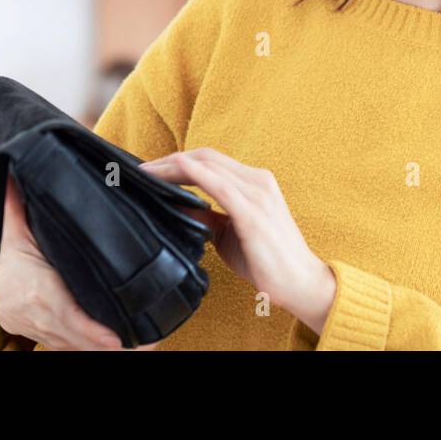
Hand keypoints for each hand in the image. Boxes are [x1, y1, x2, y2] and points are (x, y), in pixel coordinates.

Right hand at [0, 174, 157, 350]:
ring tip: (144, 347)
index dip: (87, 328)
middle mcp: (36, 316)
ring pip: (75, 347)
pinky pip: (74, 349)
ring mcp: (43, 332)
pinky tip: (126, 348)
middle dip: (106, 343)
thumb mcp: (14, 231)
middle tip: (145, 345)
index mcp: (31, 289)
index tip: (113, 338)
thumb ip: (18, 204)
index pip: (61, 312)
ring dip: (104, 349)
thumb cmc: (10, 260)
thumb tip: (19, 169)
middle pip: (73, 336)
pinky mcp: (51, 340)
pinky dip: (95, 349)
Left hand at [139, 148, 336, 332]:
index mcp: (255, 183)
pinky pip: (217, 185)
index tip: (151, 171)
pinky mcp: (253, 212)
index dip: (178, 160)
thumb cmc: (267, 260)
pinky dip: (191, 175)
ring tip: (145, 175)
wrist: (301, 282)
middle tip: (139, 171)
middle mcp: (257, 181)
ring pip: (207, 165)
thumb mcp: (229, 234)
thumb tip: (175, 207)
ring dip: (172, 166)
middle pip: (205, 156)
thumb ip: (207, 216)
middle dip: (169, 159)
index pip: (210, 160)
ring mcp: (257, 193)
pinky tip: (171, 177)